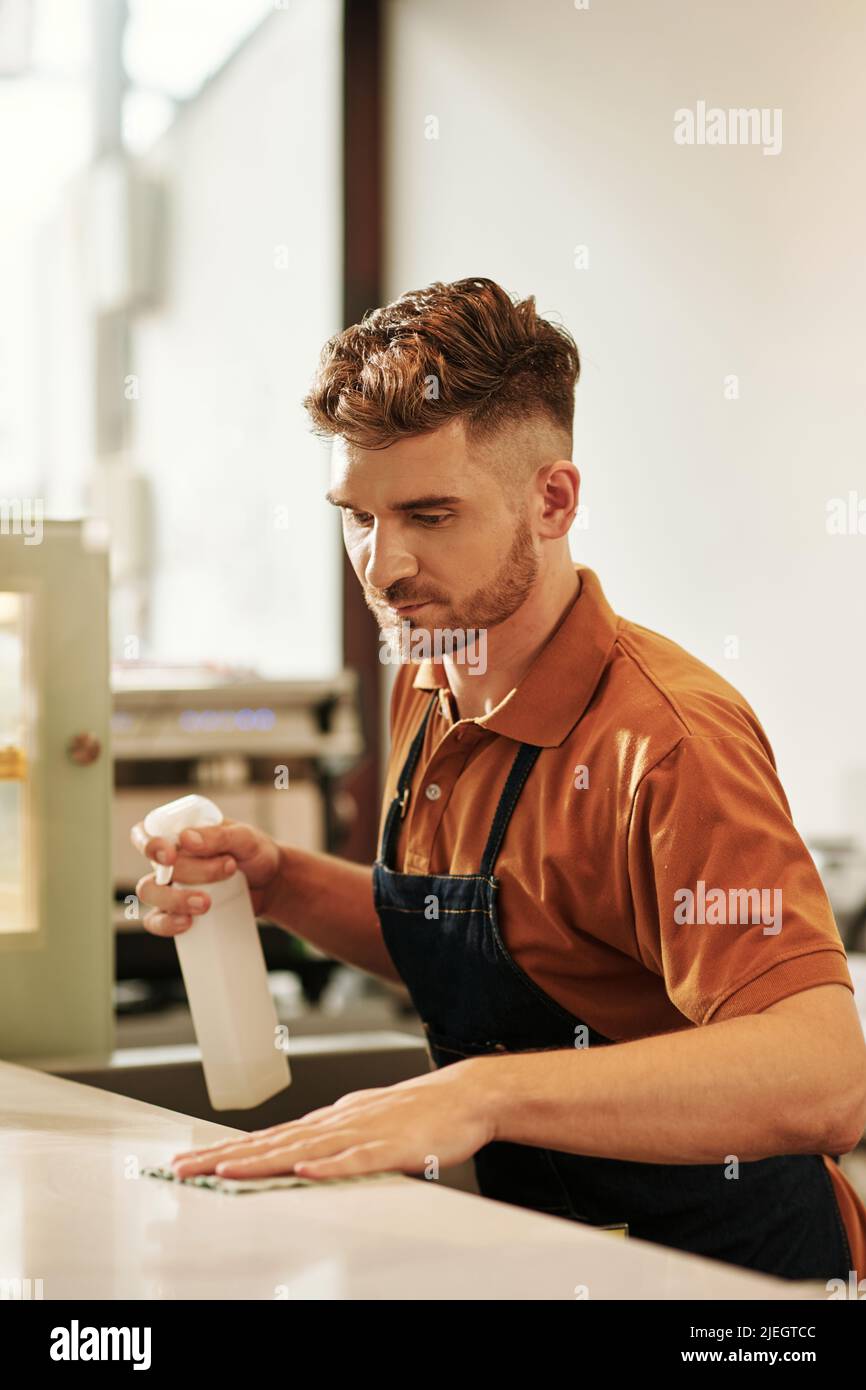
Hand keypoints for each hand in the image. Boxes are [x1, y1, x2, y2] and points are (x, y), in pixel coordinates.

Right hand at [130, 817, 281, 934]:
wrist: (272, 883)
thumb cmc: (254, 853)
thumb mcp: (245, 838)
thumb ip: (218, 835)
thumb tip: (186, 838)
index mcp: (179, 833)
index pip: (146, 832)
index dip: (148, 843)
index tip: (170, 855)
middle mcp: (170, 859)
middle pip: (155, 867)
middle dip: (190, 872)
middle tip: (228, 868)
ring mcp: (171, 886)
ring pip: (150, 893)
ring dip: (176, 899)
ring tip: (208, 903)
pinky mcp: (178, 911)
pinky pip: (157, 920)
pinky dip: (167, 923)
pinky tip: (187, 923)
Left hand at [169, 1061, 495, 1180]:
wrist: (465, 1096)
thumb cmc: (417, 1112)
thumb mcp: (363, 1122)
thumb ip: (330, 1135)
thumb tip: (298, 1148)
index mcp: (327, 1123)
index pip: (266, 1139)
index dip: (226, 1151)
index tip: (190, 1161)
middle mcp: (335, 1125)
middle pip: (271, 1144)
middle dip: (225, 1157)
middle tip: (183, 1168)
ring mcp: (362, 1134)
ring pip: (303, 1150)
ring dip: (263, 1161)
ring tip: (226, 1171)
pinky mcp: (392, 1148)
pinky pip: (357, 1160)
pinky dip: (330, 1166)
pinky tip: (304, 1172)